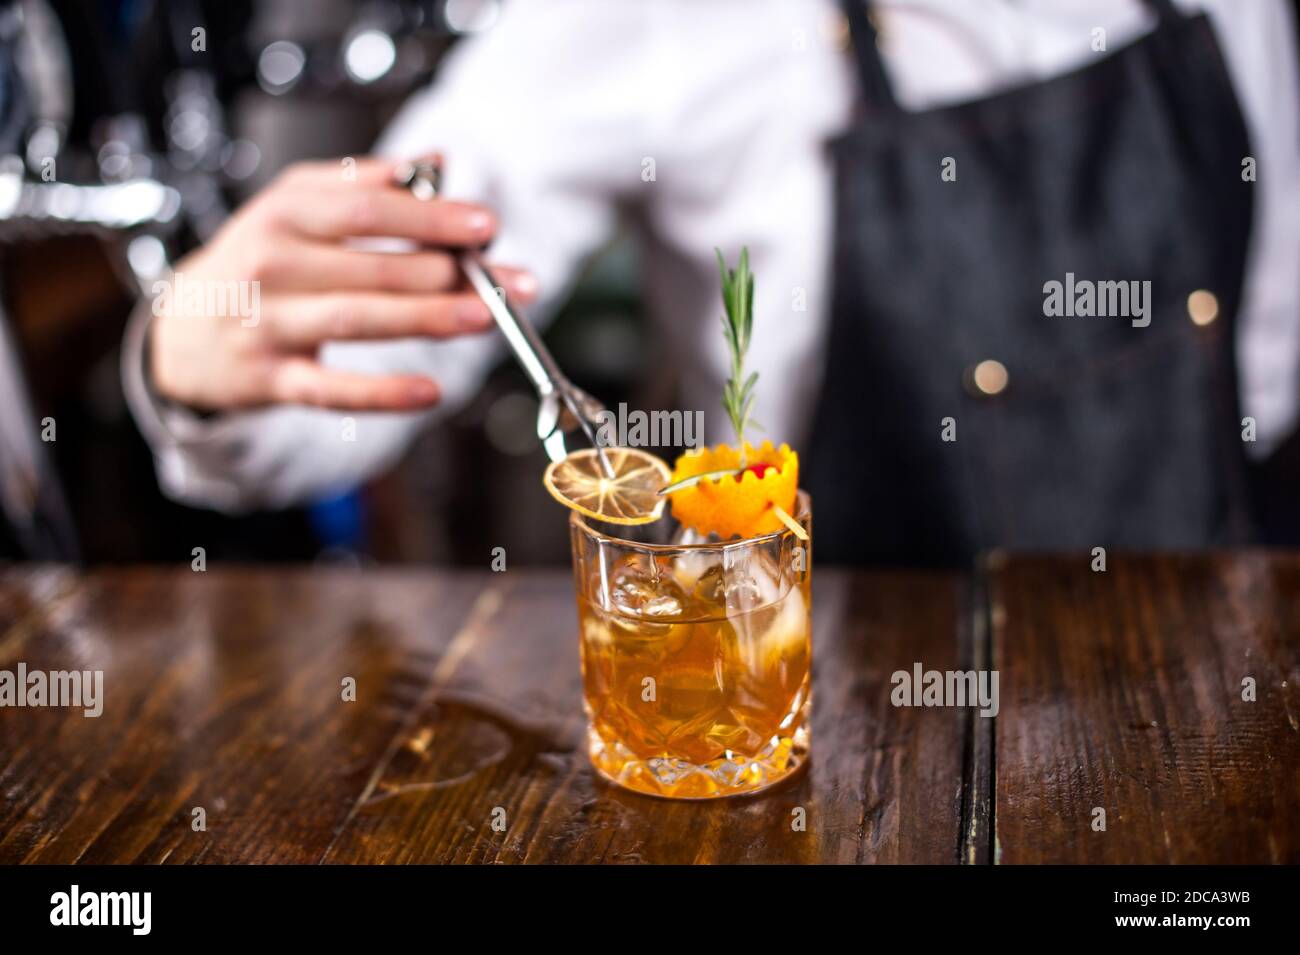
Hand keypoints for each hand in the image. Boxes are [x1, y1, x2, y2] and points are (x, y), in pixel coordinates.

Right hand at [148, 157, 535, 411]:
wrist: (180, 335)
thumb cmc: (254, 263)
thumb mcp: (293, 209)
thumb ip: (362, 184)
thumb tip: (436, 163)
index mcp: (284, 213)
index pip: (368, 209)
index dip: (431, 216)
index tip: (486, 226)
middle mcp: (272, 262)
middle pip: (373, 265)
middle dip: (449, 272)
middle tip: (507, 281)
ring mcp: (269, 322)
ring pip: (358, 318)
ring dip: (427, 317)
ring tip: (483, 317)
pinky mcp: (270, 378)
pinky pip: (331, 388)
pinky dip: (381, 392)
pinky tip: (428, 391)